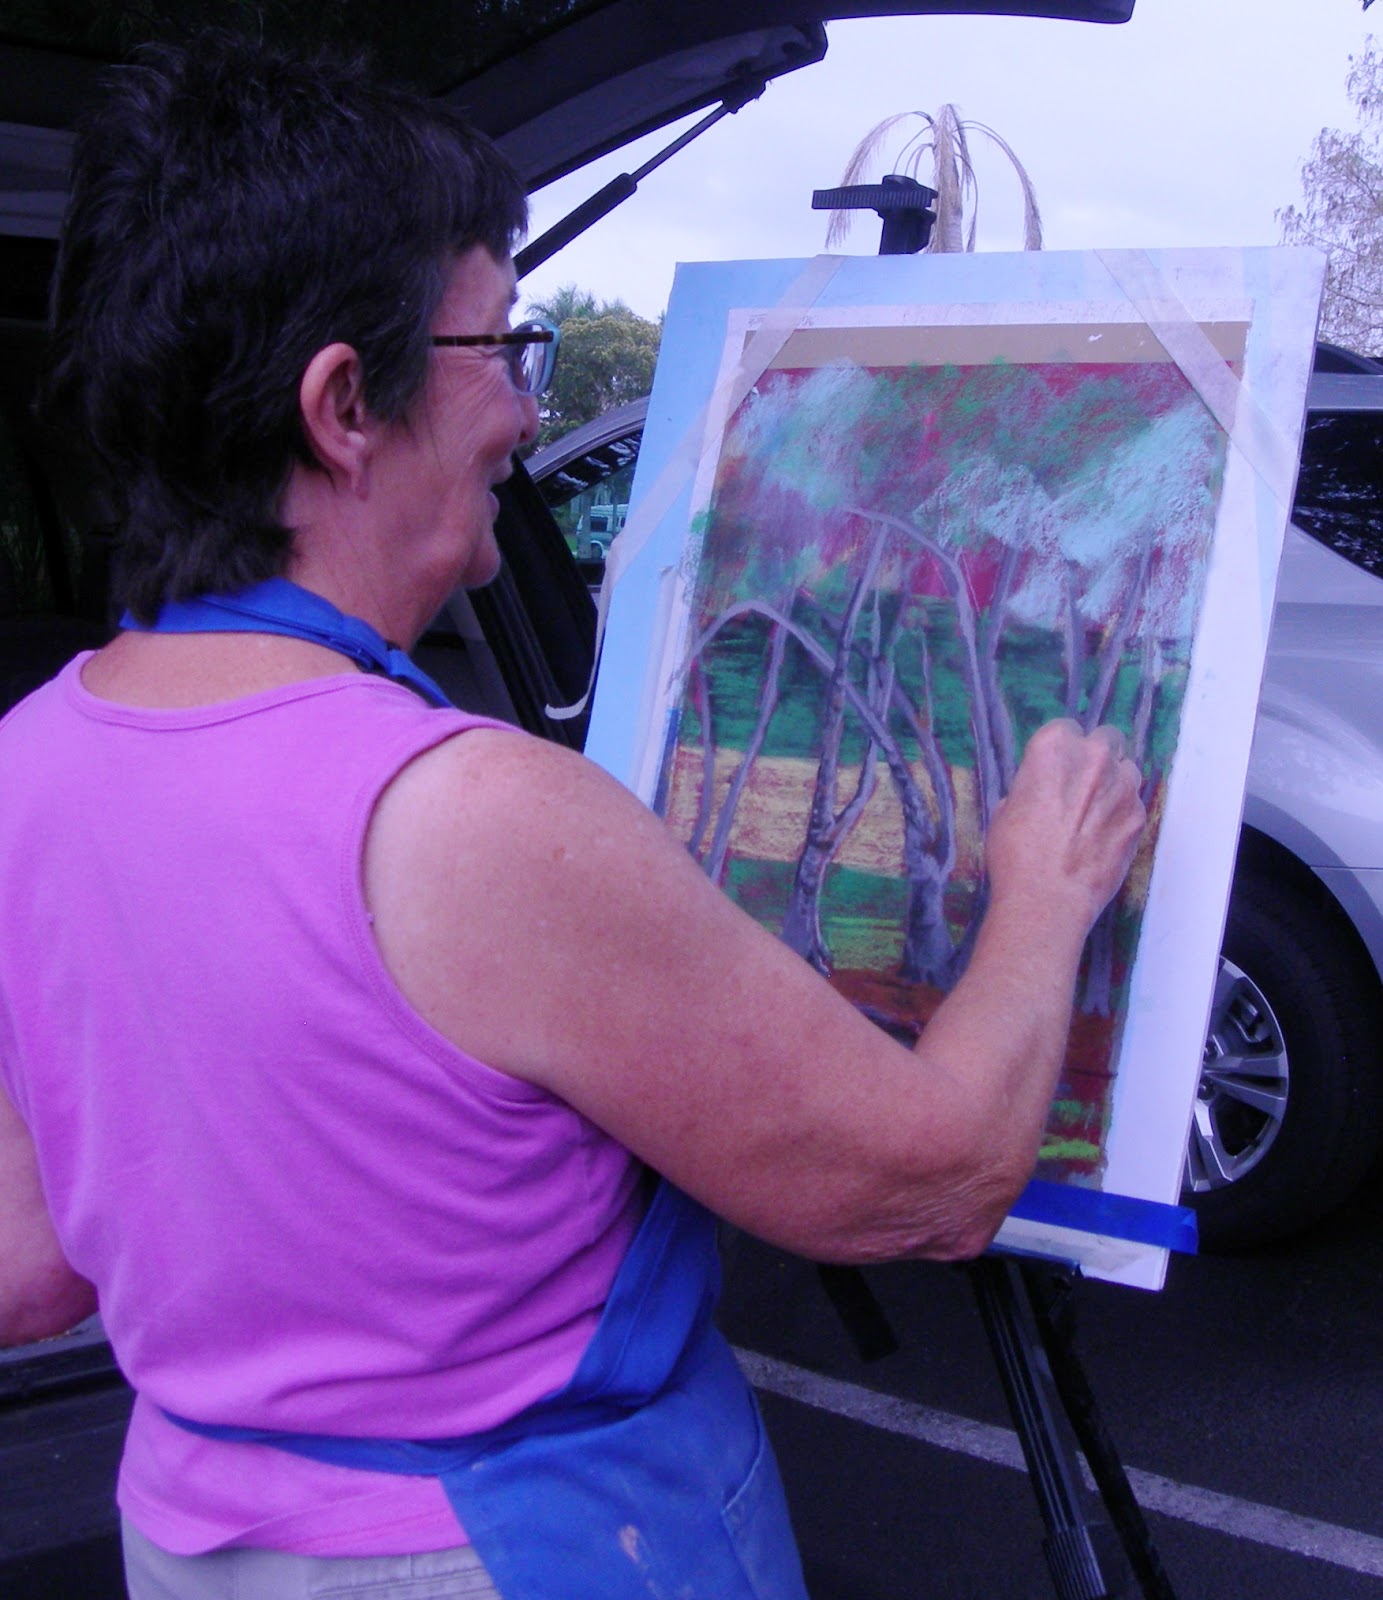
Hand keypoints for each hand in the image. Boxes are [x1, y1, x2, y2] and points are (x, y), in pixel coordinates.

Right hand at [985, 719, 1146, 932]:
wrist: (1047, 898)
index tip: (1055, 768)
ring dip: (1115, 781)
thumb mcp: (1005, 811)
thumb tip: (1042, 792)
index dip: (1060, 749)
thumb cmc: (1015, 855)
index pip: (1065, 728)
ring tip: (1096, 810)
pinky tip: (1104, 836)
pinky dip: (1122, 813)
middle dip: (1096, 755)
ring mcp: (1123, 787)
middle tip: (1080, 784)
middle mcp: (1094, 758)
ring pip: (1127, 768)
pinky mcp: (1139, 817)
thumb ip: (1031, 788)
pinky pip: (1134, 803)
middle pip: (1106, 738)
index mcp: (1054, 749)